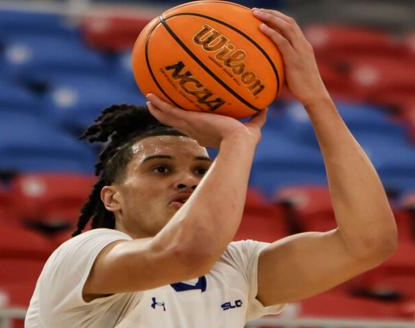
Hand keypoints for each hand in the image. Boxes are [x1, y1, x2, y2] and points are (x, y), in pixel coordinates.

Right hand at [144, 92, 265, 148]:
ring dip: (158, 109)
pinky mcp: (189, 121)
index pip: (197, 128)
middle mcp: (197, 131)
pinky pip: (169, 111)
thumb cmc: (246, 140)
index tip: (188, 118)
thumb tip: (266, 106)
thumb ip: (259, 118)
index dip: (190, 124)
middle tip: (160, 107)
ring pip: (170, 117)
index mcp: (208, 133)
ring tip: (148, 100)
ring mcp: (191, 127)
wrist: (238, 143)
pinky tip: (149, 97)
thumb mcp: (253, 127)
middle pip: (178, 122)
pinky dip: (159, 105)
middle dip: (169, 115)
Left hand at [251, 7, 328, 104]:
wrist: (315, 96)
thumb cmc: (302, 88)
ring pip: (285, 27)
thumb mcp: (293, 71)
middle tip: (255, 11)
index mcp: (304, 45)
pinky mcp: (295, 59)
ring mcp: (300, 51)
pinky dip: (271, 32)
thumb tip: (266, 64)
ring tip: (255, 14)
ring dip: (270, 18)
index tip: (263, 15)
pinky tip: (260, 28)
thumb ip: (283, 63)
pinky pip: (282, 41)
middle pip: (288, 21)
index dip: (277, 17)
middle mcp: (303, 44)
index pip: (291, 24)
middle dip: (271, 13)